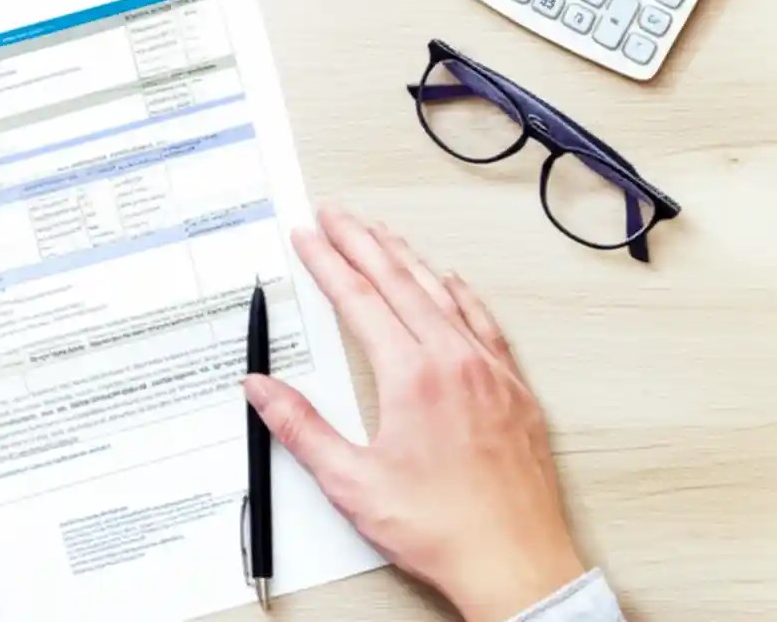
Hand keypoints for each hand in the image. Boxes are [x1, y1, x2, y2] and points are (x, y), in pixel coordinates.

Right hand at [245, 207, 582, 621]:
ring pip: (441, 292)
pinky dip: (459, 292)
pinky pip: (483, 320)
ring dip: (405, 257)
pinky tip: (450, 280)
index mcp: (412, 376)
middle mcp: (454, 360)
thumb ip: (301, 428)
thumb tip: (261, 388)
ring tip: (380, 232)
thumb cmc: (443, 529)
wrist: (515, 562)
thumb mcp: (352, 483)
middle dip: (361, 241)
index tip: (308, 236)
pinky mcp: (513, 386)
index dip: (328, 262)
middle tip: (336, 214)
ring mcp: (489, 369)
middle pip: (399, 281)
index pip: (359, 300)